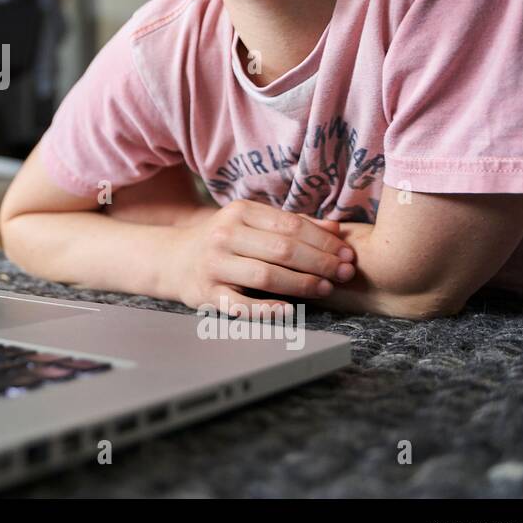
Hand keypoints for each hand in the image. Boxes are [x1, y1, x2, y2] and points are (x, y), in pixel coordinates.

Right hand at [170, 200, 356, 316]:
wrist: (175, 260)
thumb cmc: (224, 242)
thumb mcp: (252, 223)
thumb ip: (292, 224)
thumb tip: (336, 228)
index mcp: (239, 212)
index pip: (290, 225)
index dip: (323, 240)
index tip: (347, 252)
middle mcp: (224, 235)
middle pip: (282, 250)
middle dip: (320, 262)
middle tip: (346, 272)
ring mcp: (214, 265)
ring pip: (266, 275)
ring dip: (302, 284)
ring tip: (326, 288)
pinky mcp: (207, 293)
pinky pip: (241, 305)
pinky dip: (268, 309)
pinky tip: (291, 310)